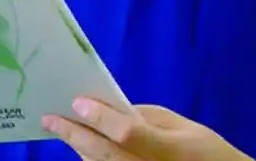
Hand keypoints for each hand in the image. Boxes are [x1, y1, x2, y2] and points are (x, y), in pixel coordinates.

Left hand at [44, 98, 252, 160]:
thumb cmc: (205, 151)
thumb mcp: (181, 126)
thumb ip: (144, 118)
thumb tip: (105, 108)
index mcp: (172, 149)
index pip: (128, 134)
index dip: (100, 118)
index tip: (77, 102)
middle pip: (105, 154)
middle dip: (74, 134)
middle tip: (50, 119)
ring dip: (79, 148)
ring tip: (61, 128)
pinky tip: (82, 148)